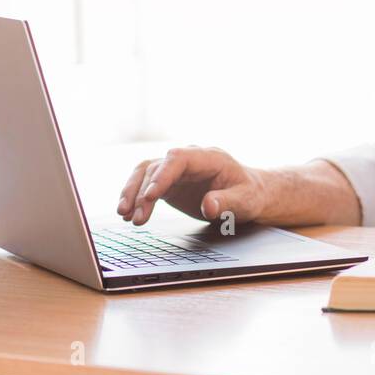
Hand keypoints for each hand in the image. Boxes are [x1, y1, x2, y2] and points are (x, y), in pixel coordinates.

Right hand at [116, 146, 268, 226]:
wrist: (249, 194)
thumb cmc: (249, 194)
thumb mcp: (245, 201)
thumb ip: (228, 202)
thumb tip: (209, 206)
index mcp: (209, 158)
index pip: (178, 159)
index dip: (162, 175)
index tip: (150, 196)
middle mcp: (189, 159)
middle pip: (157, 167)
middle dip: (143, 191)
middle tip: (134, 216)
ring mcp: (177, 170)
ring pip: (146, 173)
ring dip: (132, 193)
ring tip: (125, 215)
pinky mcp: (170, 183)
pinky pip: (146, 185)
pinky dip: (135, 198)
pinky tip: (128, 214)